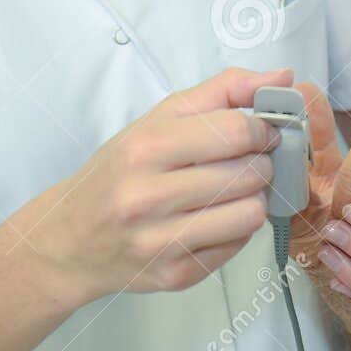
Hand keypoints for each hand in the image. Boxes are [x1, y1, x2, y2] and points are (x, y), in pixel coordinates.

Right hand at [30, 67, 287, 300]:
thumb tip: (282, 75)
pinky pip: (238, 246)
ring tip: (233, 190)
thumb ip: (221, 91)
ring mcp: (162, 242)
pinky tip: (214, 218)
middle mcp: (149, 197)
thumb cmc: (118, 171)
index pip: (235, 131)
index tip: (259, 131)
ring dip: (254, 198)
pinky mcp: (176, 276)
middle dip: (261, 163)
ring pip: (251, 213)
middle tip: (247, 161)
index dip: (262, 129)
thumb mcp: (157, 119)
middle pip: (248, 173)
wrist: (68, 241)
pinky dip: (237, 229)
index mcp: (145, 148)